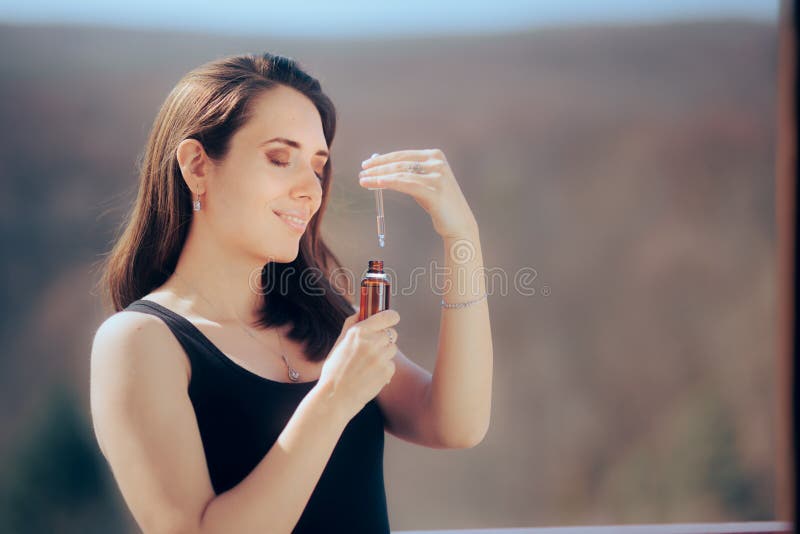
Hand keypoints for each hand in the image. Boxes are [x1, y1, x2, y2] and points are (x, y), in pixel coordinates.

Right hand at [315, 309, 399, 420]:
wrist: (335, 397)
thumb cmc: (334, 370)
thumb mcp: (339, 343)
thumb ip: (351, 325)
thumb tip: (361, 311)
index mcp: (358, 332)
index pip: (387, 316)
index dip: (391, 317)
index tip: (392, 318)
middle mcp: (371, 342)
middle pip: (392, 333)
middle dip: (385, 339)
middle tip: (372, 349)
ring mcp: (380, 357)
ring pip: (393, 349)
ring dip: (385, 354)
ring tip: (368, 364)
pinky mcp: (386, 371)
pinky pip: (392, 364)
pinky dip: (384, 369)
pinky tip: (370, 374)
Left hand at [359, 148, 477, 238]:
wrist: (459, 223)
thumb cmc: (439, 203)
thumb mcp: (424, 182)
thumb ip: (409, 173)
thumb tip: (383, 169)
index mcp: (435, 155)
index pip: (403, 155)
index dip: (383, 159)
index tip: (367, 164)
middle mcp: (437, 163)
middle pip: (400, 163)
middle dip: (378, 168)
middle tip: (362, 172)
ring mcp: (438, 176)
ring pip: (401, 173)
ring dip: (379, 176)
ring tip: (364, 180)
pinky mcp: (435, 191)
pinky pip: (407, 184)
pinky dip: (390, 183)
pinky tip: (377, 184)